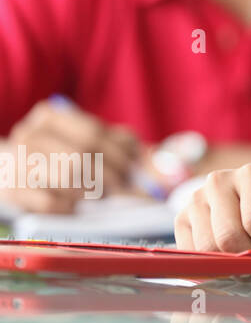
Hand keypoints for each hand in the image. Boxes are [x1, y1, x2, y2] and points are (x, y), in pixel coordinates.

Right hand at [0, 100, 140, 211]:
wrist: (15, 170)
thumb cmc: (62, 154)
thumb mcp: (91, 142)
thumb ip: (124, 146)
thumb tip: (163, 159)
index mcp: (49, 115)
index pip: (93, 134)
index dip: (121, 154)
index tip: (137, 168)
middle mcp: (28, 135)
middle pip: (81, 156)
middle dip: (111, 174)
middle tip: (126, 187)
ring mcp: (15, 163)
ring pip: (67, 178)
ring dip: (92, 190)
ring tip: (102, 193)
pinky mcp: (12, 191)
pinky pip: (51, 203)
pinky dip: (70, 206)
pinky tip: (76, 205)